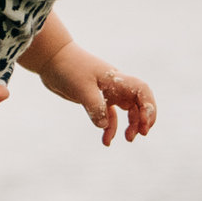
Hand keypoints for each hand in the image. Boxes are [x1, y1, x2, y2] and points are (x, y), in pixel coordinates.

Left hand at [41, 48, 157, 146]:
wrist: (52, 59)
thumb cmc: (69, 68)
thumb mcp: (82, 88)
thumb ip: (94, 107)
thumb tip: (104, 126)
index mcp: (117, 80)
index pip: (142, 91)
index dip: (149, 107)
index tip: (145, 124)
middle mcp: (117, 86)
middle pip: (139, 103)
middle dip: (144, 119)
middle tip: (140, 134)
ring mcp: (108, 93)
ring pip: (127, 111)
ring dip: (130, 125)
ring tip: (128, 139)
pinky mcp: (96, 100)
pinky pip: (109, 117)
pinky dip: (110, 128)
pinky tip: (106, 141)